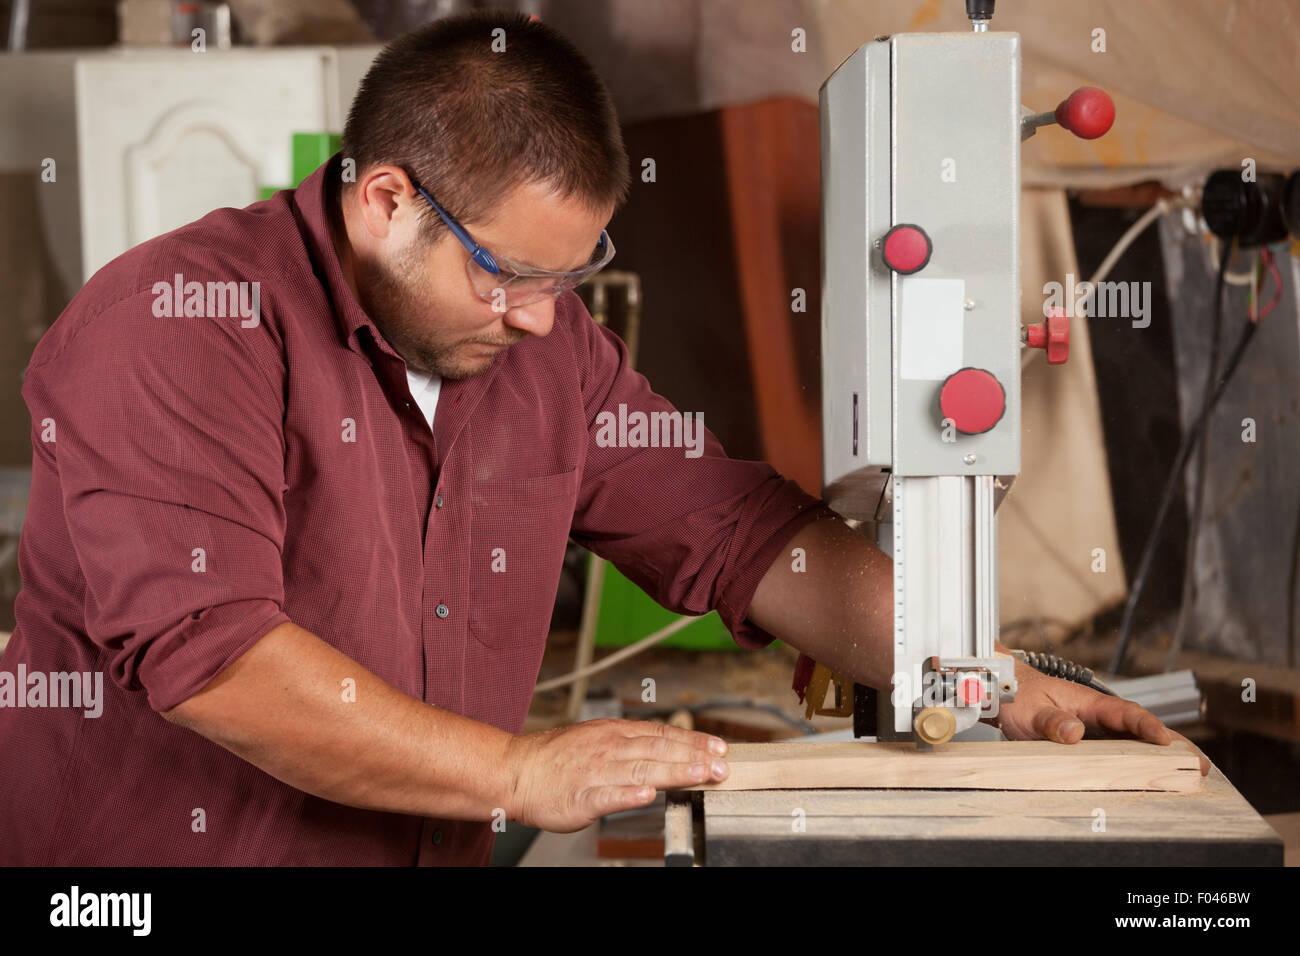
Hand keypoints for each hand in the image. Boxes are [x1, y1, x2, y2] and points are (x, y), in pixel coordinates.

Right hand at [504, 718, 728, 830]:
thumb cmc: (559, 759)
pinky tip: (646, 796)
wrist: (516, 771)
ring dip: (673, 772)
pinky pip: (607, 796)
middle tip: (723, 765)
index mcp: (616, 733)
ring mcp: (596, 773)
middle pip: (659, 751)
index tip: (720, 747)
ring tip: (699, 775)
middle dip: (694, 757)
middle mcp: (610, 748)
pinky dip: (628, 795)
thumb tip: (669, 747)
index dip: (693, 741)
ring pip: (640, 770)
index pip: (663, 734)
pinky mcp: (580, 798)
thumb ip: (632, 744)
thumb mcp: (599, 738)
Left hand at [990, 670, 1209, 775]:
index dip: (1147, 726)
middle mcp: (1099, 716)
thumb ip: (1050, 721)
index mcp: (1089, 703)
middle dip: (1172, 745)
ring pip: (1134, 742)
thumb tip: (1074, 732)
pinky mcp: (1091, 742)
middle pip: (1141, 730)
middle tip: (1199, 765)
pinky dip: (1138, 763)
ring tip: (1190, 774)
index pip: (1125, 714)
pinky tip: (1153, 777)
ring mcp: (1098, 729)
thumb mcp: (1030, 710)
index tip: (1165, 740)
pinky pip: (1119, 752)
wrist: (1007, 693)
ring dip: (1161, 756)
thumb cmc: (1020, 697)